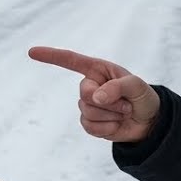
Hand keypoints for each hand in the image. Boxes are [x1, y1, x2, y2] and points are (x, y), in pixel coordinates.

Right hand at [28, 46, 160, 142]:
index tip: (31, 52)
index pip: (71, 61)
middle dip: (107, 102)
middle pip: (84, 92)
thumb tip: (95, 98)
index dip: (51, 56)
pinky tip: (116, 124)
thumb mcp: (137, 86)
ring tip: (124, 113)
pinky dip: (107, 128)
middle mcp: (91, 85)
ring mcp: (88, 105)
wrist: (149, 123)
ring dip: (110, 115)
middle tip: (126, 104)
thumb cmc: (143, 97)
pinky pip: (89, 127)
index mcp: (98, 69)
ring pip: (87, 112)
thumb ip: (117, 87)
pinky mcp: (90, 123)